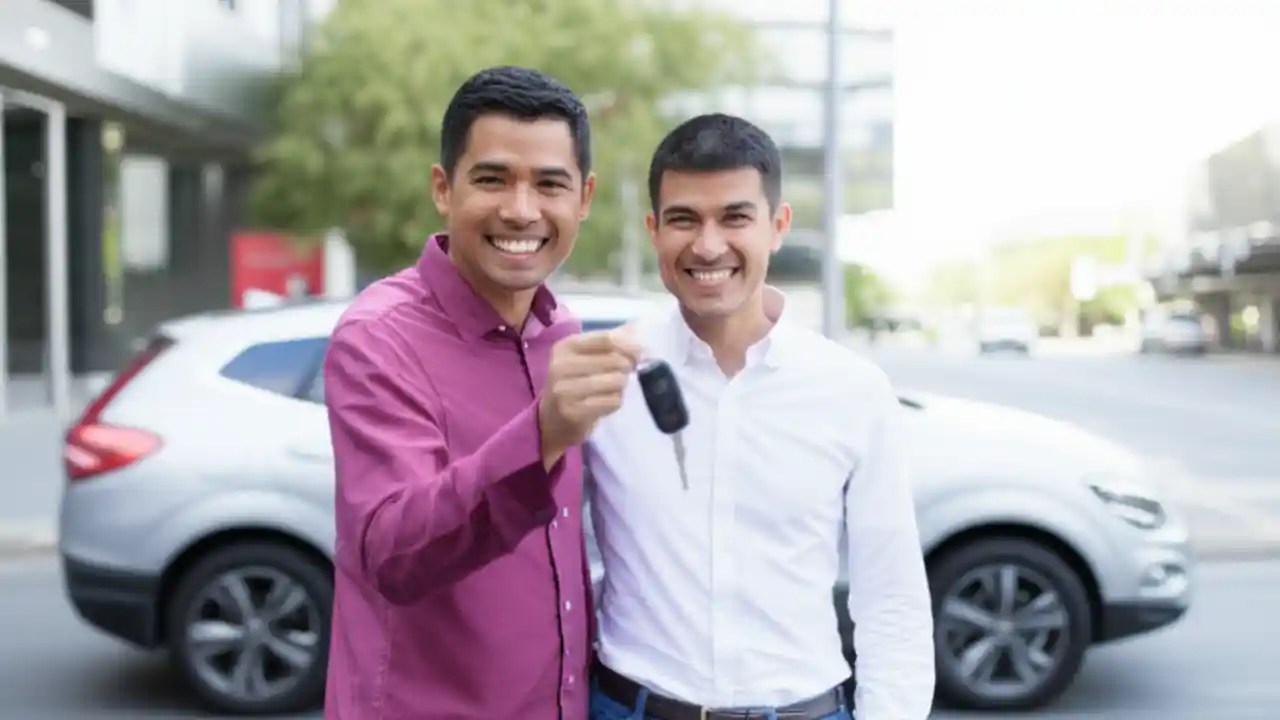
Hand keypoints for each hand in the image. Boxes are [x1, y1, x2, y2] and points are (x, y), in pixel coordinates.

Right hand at [539, 325, 642, 467]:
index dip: (628, 346)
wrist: (552, 420)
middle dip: (626, 368)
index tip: (639, 354)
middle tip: (624, 375)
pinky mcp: (572, 412)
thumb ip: (610, 341)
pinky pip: (612, 401)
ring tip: (613, 389)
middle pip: (614, 360)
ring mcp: (564, 390)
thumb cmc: (575, 383)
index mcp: (565, 346)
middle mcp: (561, 365)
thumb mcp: (585, 357)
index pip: (606, 339)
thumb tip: (636, 329)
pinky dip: (615, 402)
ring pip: (615, 381)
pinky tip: (607, 402)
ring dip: (621, 387)